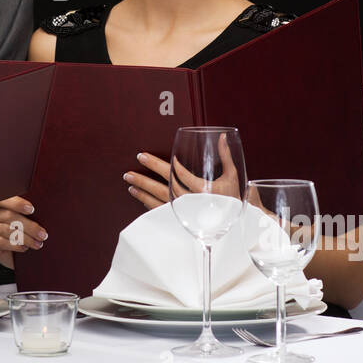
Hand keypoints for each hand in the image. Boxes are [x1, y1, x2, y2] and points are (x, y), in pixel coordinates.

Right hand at [0, 195, 45, 269]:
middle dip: (29, 226)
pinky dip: (15, 245)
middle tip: (42, 234)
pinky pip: (0, 242)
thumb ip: (27, 213)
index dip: (17, 204)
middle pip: (9, 216)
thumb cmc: (19, 233)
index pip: (4, 199)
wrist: (12, 255)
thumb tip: (44, 210)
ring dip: (25, 238)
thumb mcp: (23, 220)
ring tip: (37, 243)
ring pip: (6, 230)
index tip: (32, 209)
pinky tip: (25, 248)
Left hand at [123, 134, 242, 209]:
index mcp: (202, 189)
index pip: (180, 173)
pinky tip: (139, 196)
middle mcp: (189, 200)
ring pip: (158, 198)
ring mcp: (182, 212)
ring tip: (129, 181)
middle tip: (139, 158)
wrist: (232, 225)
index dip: (168, 164)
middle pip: (164, 184)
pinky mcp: (178, 220)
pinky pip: (159, 211)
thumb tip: (223, 137)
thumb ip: (226, 156)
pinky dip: (147, 203)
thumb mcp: (232, 176)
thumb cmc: (232, 200)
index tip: (157, 156)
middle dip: (149, 172)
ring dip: (143, 189)